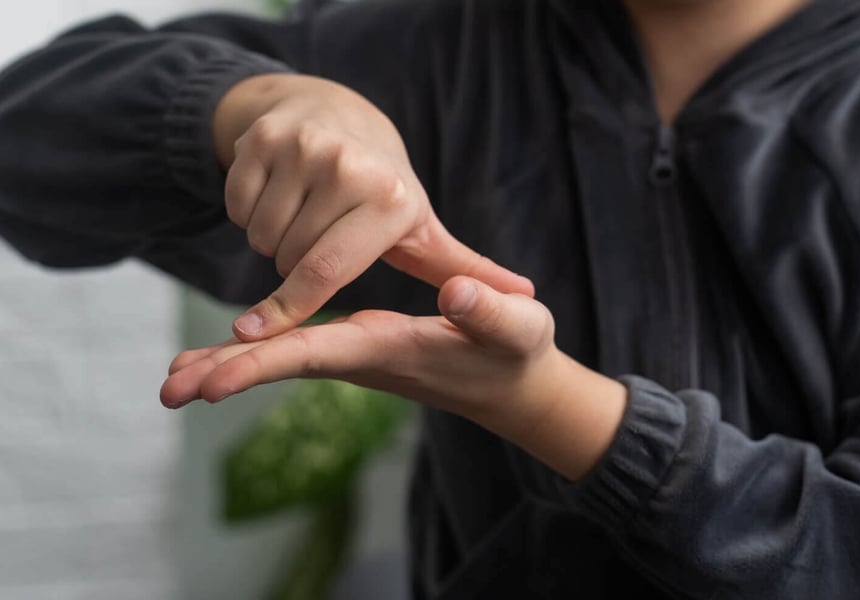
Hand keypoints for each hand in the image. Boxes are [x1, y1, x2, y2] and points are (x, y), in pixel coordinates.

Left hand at [161, 276, 626, 479]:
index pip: (318, 355)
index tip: (212, 383)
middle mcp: (364, 357)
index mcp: (391, 347)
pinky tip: (221, 358)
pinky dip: (253, 355)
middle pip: (285, 365)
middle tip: (167, 390)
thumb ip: (492, 310)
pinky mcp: (358, 348)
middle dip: (227, 374)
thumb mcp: (519, 326)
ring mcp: (357, 355)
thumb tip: (456, 293)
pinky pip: (294, 351)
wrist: (515, 387)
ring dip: (228, 366)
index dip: (265, 364)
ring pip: (283, 360)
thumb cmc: (518, 354)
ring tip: (173, 375)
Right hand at [212, 74, 532, 340]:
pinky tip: (281, 193)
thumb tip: (528, 300)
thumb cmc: (386, 192)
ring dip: (272, 239)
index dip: (289, 308)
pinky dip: (248, 211)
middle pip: (287, 256)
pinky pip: (235, 204)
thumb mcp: (423, 230)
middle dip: (294, 266)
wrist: (344, 117)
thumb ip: (466, 272)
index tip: (253, 338)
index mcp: (390, 200)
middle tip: (322, 239)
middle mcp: (346, 167)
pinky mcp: (264, 136)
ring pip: (259, 234)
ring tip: (305, 216)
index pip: (326, 270)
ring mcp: (302, 146)